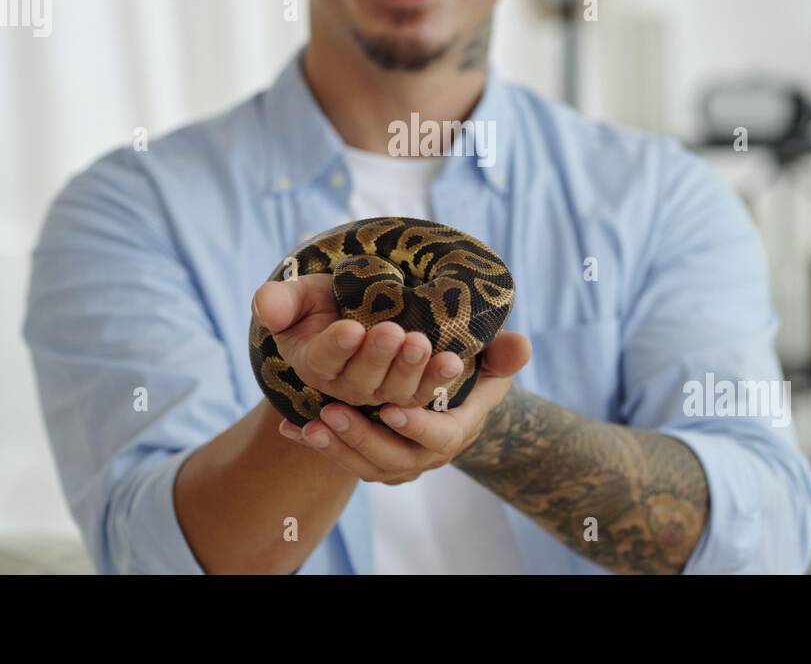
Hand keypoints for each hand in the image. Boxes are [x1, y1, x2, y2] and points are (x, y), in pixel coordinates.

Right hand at [252, 274, 466, 409]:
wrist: (355, 309)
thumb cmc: (323, 301)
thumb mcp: (299, 295)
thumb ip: (279, 301)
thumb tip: (265, 305)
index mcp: (314, 363)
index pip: (322, 360)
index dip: (336, 347)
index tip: (350, 329)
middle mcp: (346, 386)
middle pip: (360, 380)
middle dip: (377, 357)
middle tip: (392, 331)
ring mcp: (380, 391)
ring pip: (394, 391)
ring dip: (410, 370)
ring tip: (421, 343)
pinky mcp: (410, 390)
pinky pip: (423, 392)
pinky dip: (438, 378)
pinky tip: (453, 361)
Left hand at [276, 329, 532, 484]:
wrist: (445, 394)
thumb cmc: (471, 370)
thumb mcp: (490, 360)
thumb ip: (503, 354)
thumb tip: (521, 345)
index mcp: (457, 430)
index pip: (441, 438)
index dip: (417, 428)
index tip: (392, 409)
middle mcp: (427, 455)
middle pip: (395, 459)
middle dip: (362, 438)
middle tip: (332, 412)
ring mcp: (399, 463)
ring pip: (365, 465)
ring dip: (336, 446)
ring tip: (310, 423)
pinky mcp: (373, 459)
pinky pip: (344, 459)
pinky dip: (318, 445)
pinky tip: (288, 427)